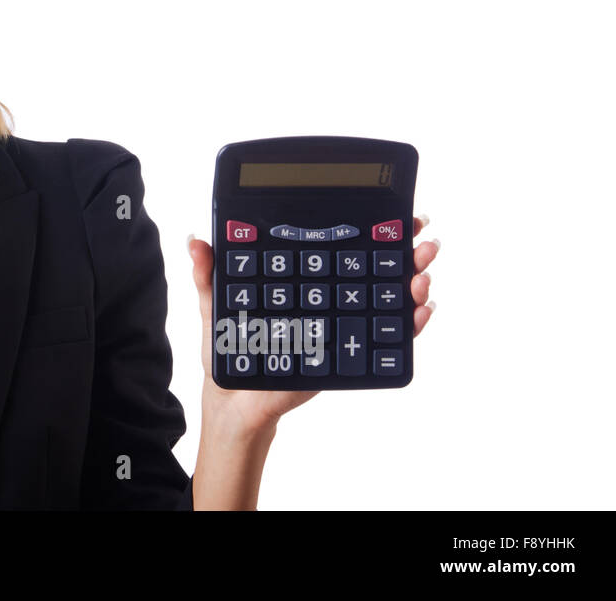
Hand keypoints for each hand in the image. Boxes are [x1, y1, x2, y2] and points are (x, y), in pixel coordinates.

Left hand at [188, 216, 440, 432]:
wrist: (234, 403)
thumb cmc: (228, 353)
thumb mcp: (216, 308)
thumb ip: (209, 275)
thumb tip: (195, 240)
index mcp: (303, 281)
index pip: (342, 247)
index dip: (372, 229)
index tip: (395, 212)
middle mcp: (329, 299)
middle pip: (376, 268)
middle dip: (406, 251)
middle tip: (421, 239)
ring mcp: (343, 326)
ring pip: (389, 300)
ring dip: (412, 283)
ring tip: (420, 275)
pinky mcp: (349, 356)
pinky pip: (388, 341)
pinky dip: (410, 325)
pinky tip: (420, 312)